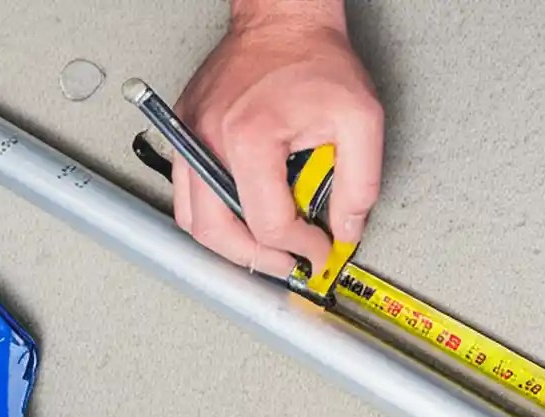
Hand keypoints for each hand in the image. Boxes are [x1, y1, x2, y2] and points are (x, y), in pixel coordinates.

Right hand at [172, 3, 382, 276]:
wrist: (282, 19)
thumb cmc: (314, 59)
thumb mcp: (360, 120)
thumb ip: (360, 184)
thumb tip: (347, 229)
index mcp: (250, 138)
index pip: (269, 222)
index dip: (302, 247)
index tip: (320, 249)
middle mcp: (207, 140)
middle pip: (216, 231)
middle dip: (257, 259)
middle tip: (288, 263)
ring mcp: (188, 136)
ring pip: (190, 218)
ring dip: (228, 244)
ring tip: (264, 248)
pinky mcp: (183, 132)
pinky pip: (185, 191)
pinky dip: (212, 214)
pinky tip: (241, 216)